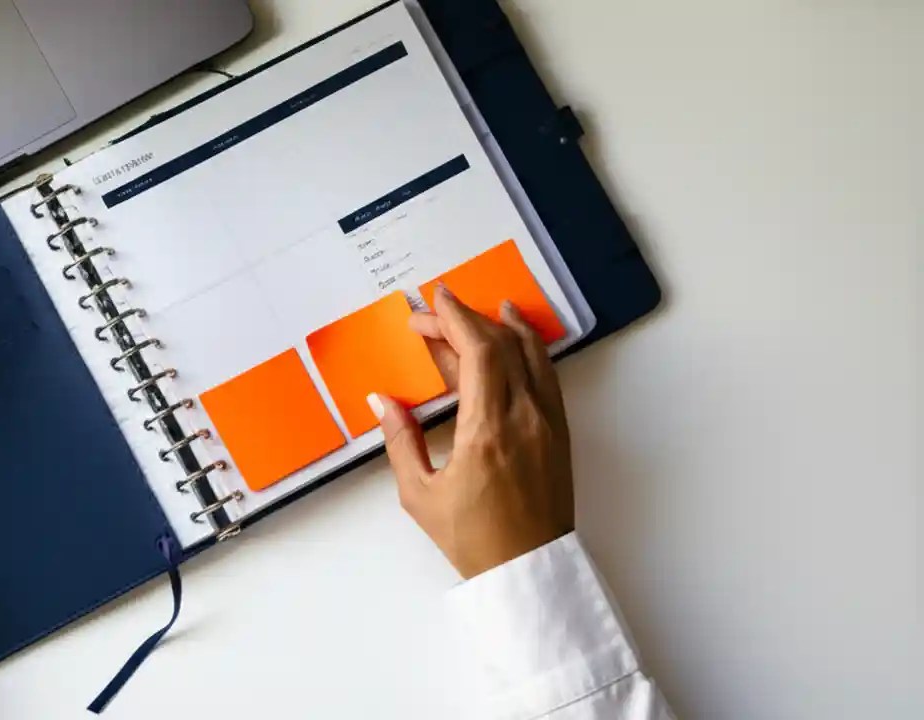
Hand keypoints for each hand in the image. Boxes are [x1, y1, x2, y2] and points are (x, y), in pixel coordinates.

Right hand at [369, 286, 573, 578]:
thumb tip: (382, 401)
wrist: (528, 569)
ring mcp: (547, 422)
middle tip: (434, 314)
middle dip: (466, 319)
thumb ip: (401, 441)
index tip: (432, 303)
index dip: (454, 318)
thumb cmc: (474, 538)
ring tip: (486, 307)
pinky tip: (518, 339)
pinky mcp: (559, 432)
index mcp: (488, 430)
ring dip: (505, 325)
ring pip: (531, 354)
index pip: (478, 351)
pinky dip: (530, 348)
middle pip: (501, 344)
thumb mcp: (420, 494)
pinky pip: (546, 374)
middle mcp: (524, 417)